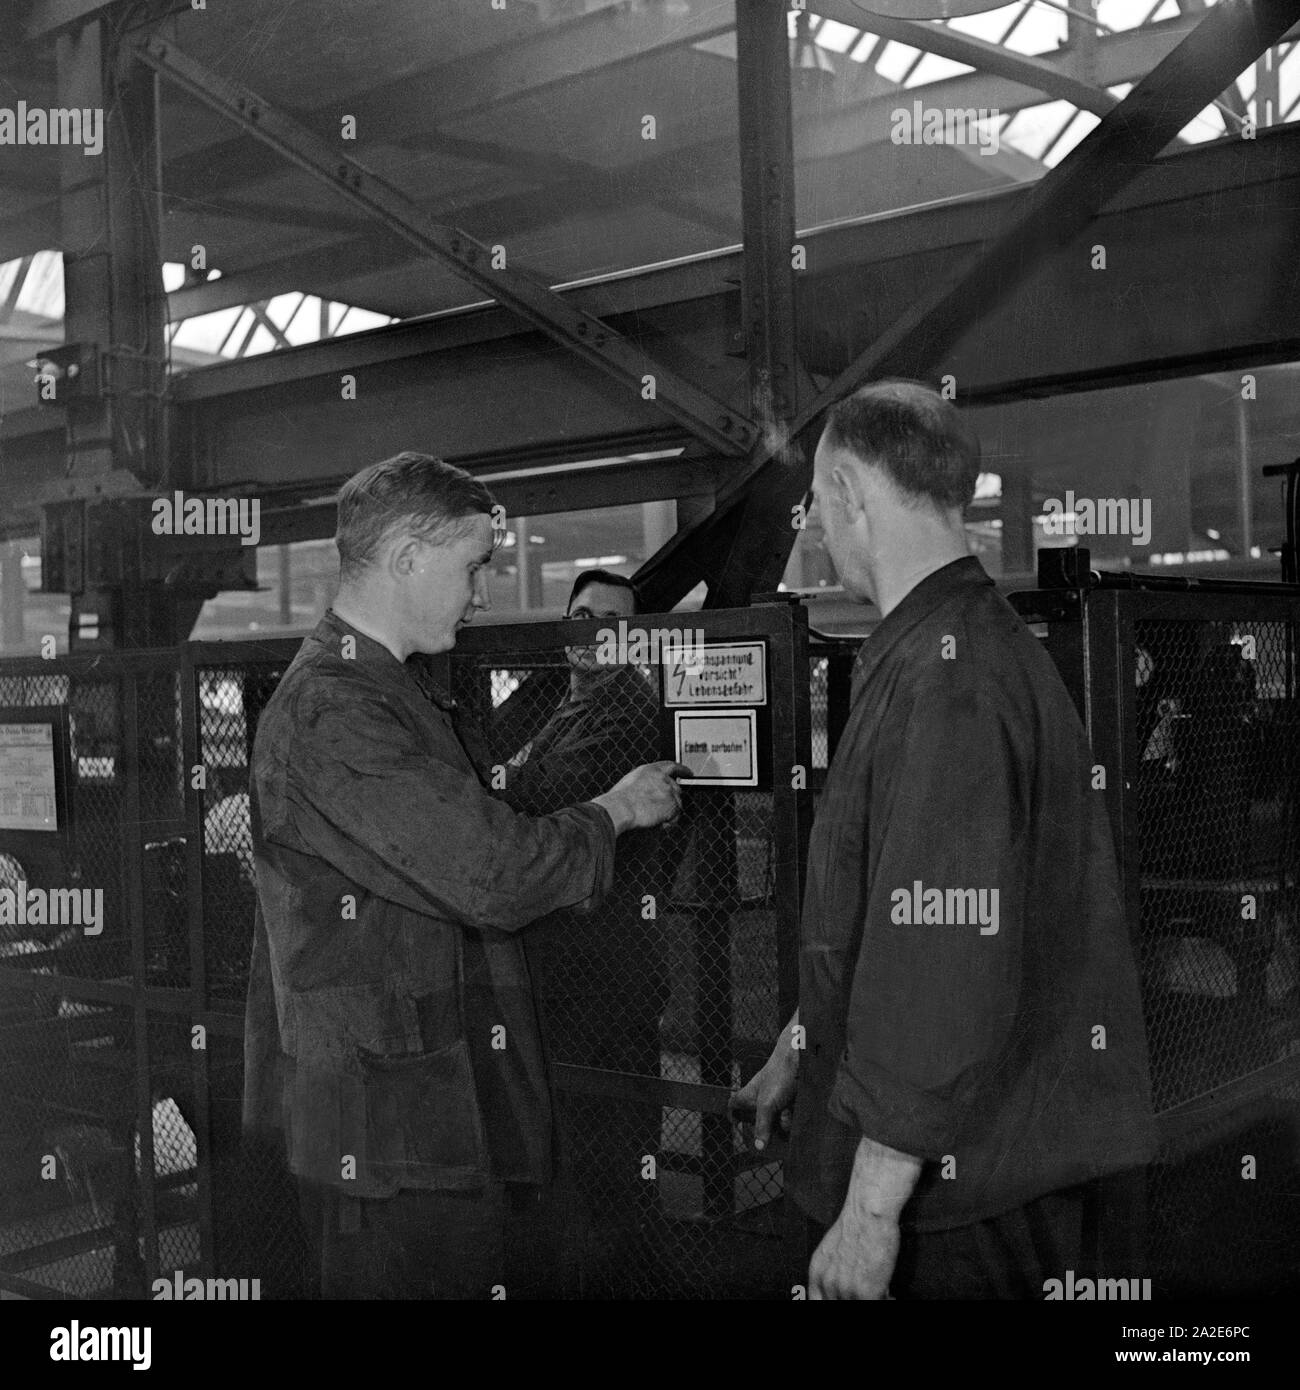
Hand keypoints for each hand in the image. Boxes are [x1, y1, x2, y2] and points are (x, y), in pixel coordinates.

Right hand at [594, 761, 689, 831]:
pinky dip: (669, 822)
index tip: (688, 772)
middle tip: (664, 808)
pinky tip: (659, 823)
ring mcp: (669, 791)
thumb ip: (643, 782)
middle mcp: (662, 778)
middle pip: (676, 788)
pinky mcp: (672, 804)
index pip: (671, 766)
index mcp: (650, 770)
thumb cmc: (619, 799)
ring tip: (654, 818)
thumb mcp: (629, 782)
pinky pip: (675, 816)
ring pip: (677, 803)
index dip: (682, 769)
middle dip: (672, 799)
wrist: (621, 807)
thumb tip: (646, 790)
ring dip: (668, 812)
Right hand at [730, 1037, 797, 1152]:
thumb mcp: (767, 1104)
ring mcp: (775, 1097)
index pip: (733, 1104)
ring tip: (785, 1116)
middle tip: (767, 1136)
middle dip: (764, 1128)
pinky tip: (793, 1112)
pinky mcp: (789, 1099)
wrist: (801, 1059)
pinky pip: (787, 1115)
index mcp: (748, 1094)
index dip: (732, 1113)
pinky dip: (791, 1117)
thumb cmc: (778, 1076)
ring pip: (774, 1118)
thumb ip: (762, 1126)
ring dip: (781, 1123)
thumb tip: (759, 1147)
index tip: (736, 1123)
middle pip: (757, 1117)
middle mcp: (761, 1096)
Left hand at [808, 1211, 897, 1300]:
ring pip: (857, 1305)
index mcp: (816, 1274)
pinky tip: (889, 1293)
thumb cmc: (855, 1225)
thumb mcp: (831, 1250)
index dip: (833, 1300)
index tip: (846, 1296)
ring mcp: (846, 1291)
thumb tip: (838, 1287)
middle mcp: (828, 1285)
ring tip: (881, 1292)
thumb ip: (830, 1271)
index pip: (816, 1301)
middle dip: (855, 1299)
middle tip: (866, 1294)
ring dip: (872, 1299)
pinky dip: (886, 1299)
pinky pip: (877, 1304)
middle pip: (838, 1304)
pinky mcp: (866, 1294)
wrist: (868, 1214)